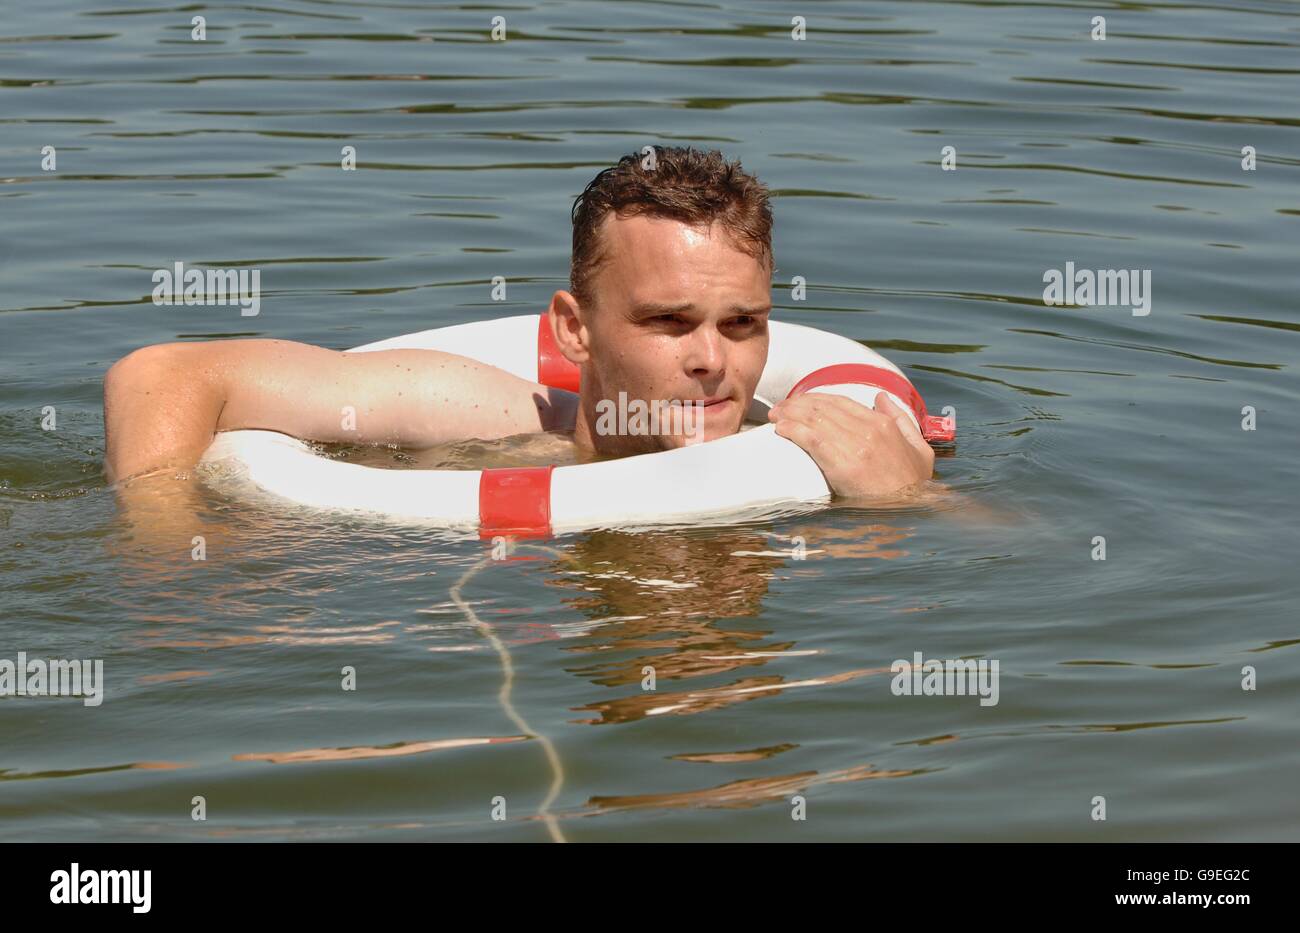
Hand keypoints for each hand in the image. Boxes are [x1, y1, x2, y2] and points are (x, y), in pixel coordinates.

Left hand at [767, 391, 934, 500]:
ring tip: (775, 416)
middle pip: (823, 408)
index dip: (816, 398)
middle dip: (797, 404)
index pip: (841, 402)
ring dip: (790, 414)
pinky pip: (812, 440)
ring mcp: (856, 446)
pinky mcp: (843, 464)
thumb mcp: (919, 448)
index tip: (800, 401)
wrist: (910, 509)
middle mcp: (868, 430)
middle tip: (780, 407)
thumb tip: (880, 397)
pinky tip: (781, 429)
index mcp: (882, 424)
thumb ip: (902, 420)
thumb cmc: (913, 484)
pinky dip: (793, 430)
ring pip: (815, 420)